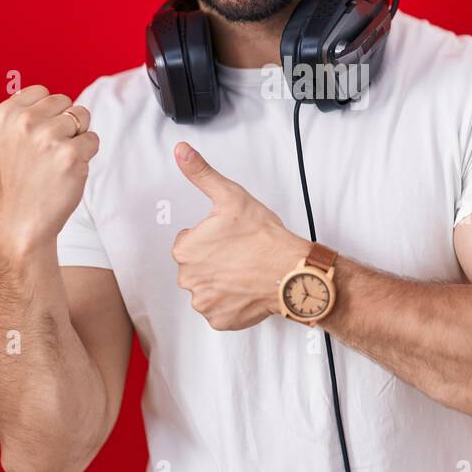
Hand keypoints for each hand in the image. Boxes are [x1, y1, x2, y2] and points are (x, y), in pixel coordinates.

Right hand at [0, 85, 99, 252]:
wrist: (23, 220)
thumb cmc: (5, 179)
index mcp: (6, 112)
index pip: (47, 94)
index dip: (46, 116)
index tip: (31, 140)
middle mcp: (25, 121)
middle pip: (67, 103)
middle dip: (63, 126)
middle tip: (44, 154)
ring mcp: (48, 137)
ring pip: (83, 119)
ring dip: (76, 140)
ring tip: (55, 162)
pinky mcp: (69, 154)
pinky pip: (93, 139)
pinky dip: (86, 155)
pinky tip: (66, 171)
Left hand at [171, 142, 310, 330]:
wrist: (290, 271)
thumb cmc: (263, 237)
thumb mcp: (230, 196)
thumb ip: (201, 174)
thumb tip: (181, 151)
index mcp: (186, 250)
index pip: (188, 243)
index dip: (210, 238)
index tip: (229, 237)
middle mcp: (189, 279)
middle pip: (196, 267)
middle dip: (213, 261)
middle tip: (238, 253)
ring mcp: (204, 302)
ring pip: (207, 288)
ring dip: (221, 282)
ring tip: (244, 270)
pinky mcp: (220, 320)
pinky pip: (219, 310)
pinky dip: (230, 302)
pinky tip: (245, 288)